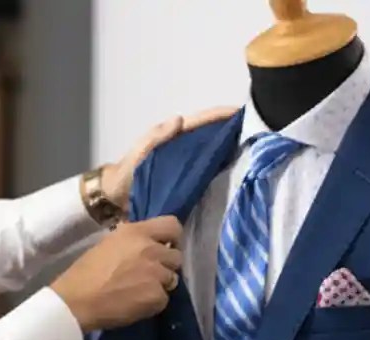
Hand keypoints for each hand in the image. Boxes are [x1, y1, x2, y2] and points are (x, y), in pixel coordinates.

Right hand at [50, 216, 184, 332]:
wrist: (77, 300)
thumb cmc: (86, 272)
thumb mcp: (109, 243)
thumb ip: (133, 241)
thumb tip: (147, 244)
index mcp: (137, 232)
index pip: (173, 225)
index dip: (173, 238)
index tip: (165, 246)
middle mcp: (151, 249)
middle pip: (176, 256)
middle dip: (166, 265)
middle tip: (150, 273)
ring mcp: (156, 274)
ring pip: (173, 279)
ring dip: (161, 284)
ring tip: (141, 290)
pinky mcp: (157, 297)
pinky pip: (164, 299)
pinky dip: (153, 303)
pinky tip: (136, 303)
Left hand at [100, 106, 240, 210]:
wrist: (114, 198)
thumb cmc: (124, 173)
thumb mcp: (139, 152)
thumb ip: (156, 137)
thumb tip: (179, 118)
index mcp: (172, 136)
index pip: (200, 121)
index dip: (219, 115)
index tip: (240, 112)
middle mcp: (181, 148)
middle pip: (210, 134)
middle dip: (230, 129)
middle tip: (255, 129)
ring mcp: (184, 164)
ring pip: (210, 151)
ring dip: (228, 147)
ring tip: (251, 146)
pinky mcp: (185, 181)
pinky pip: (205, 170)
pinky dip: (219, 167)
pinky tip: (234, 170)